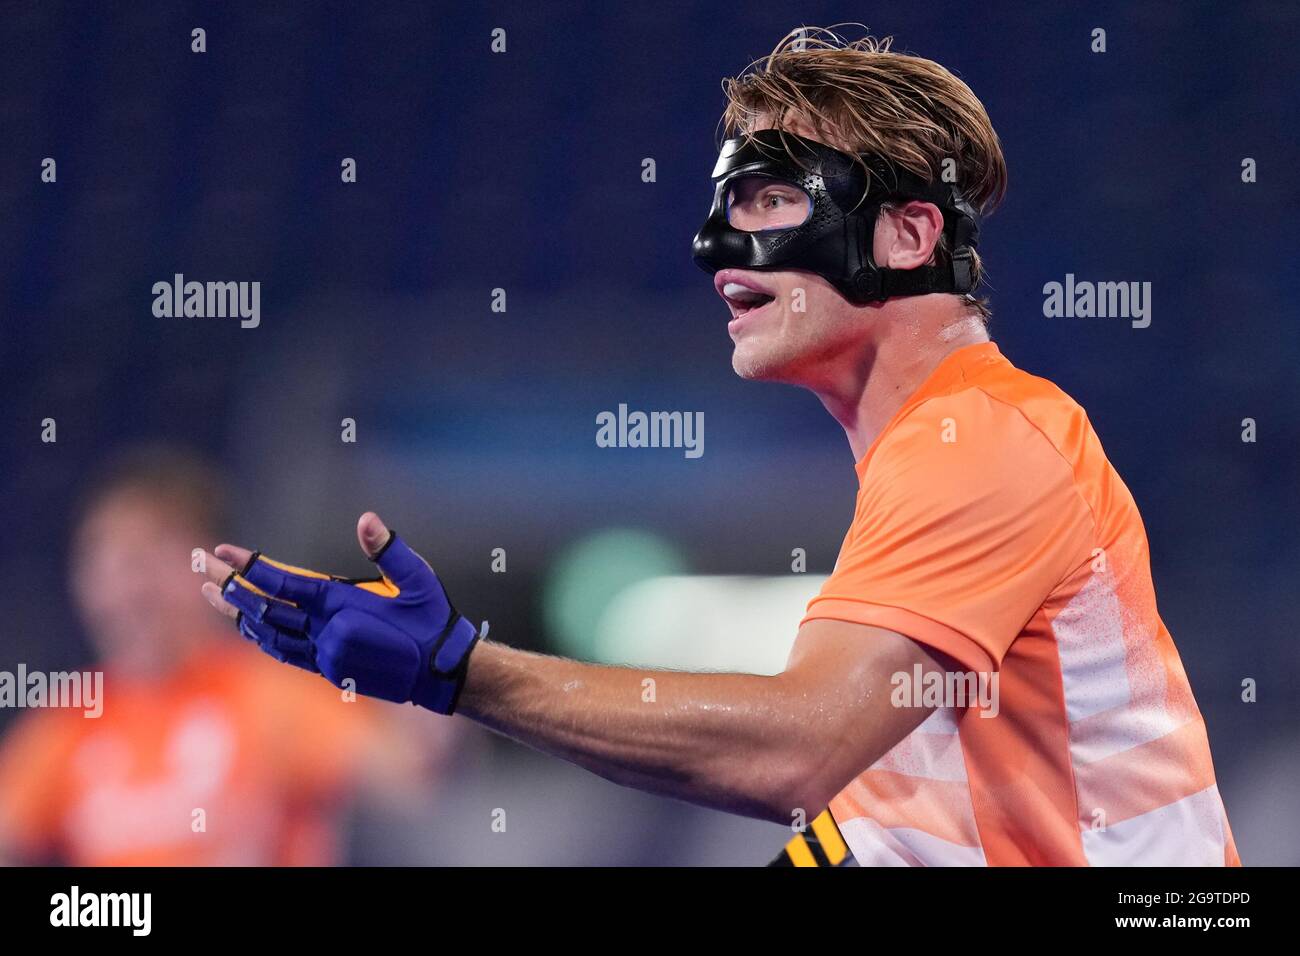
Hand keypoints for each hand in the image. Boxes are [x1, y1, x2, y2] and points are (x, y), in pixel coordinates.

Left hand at [199, 512, 480, 714]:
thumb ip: (389, 550)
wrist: (442, 674)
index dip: (248, 567)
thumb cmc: (434, 621)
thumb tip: (368, 519)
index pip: (281, 583)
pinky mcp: (329, 671)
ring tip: (211, 593)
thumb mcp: (419, 579)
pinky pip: (283, 652)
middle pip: (262, 608)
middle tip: (198, 564)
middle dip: (228, 585)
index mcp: (341, 606)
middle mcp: (325, 632)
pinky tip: (249, 626)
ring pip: (266, 635)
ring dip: (236, 613)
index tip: (220, 551)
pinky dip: (260, 636)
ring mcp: (324, 655)